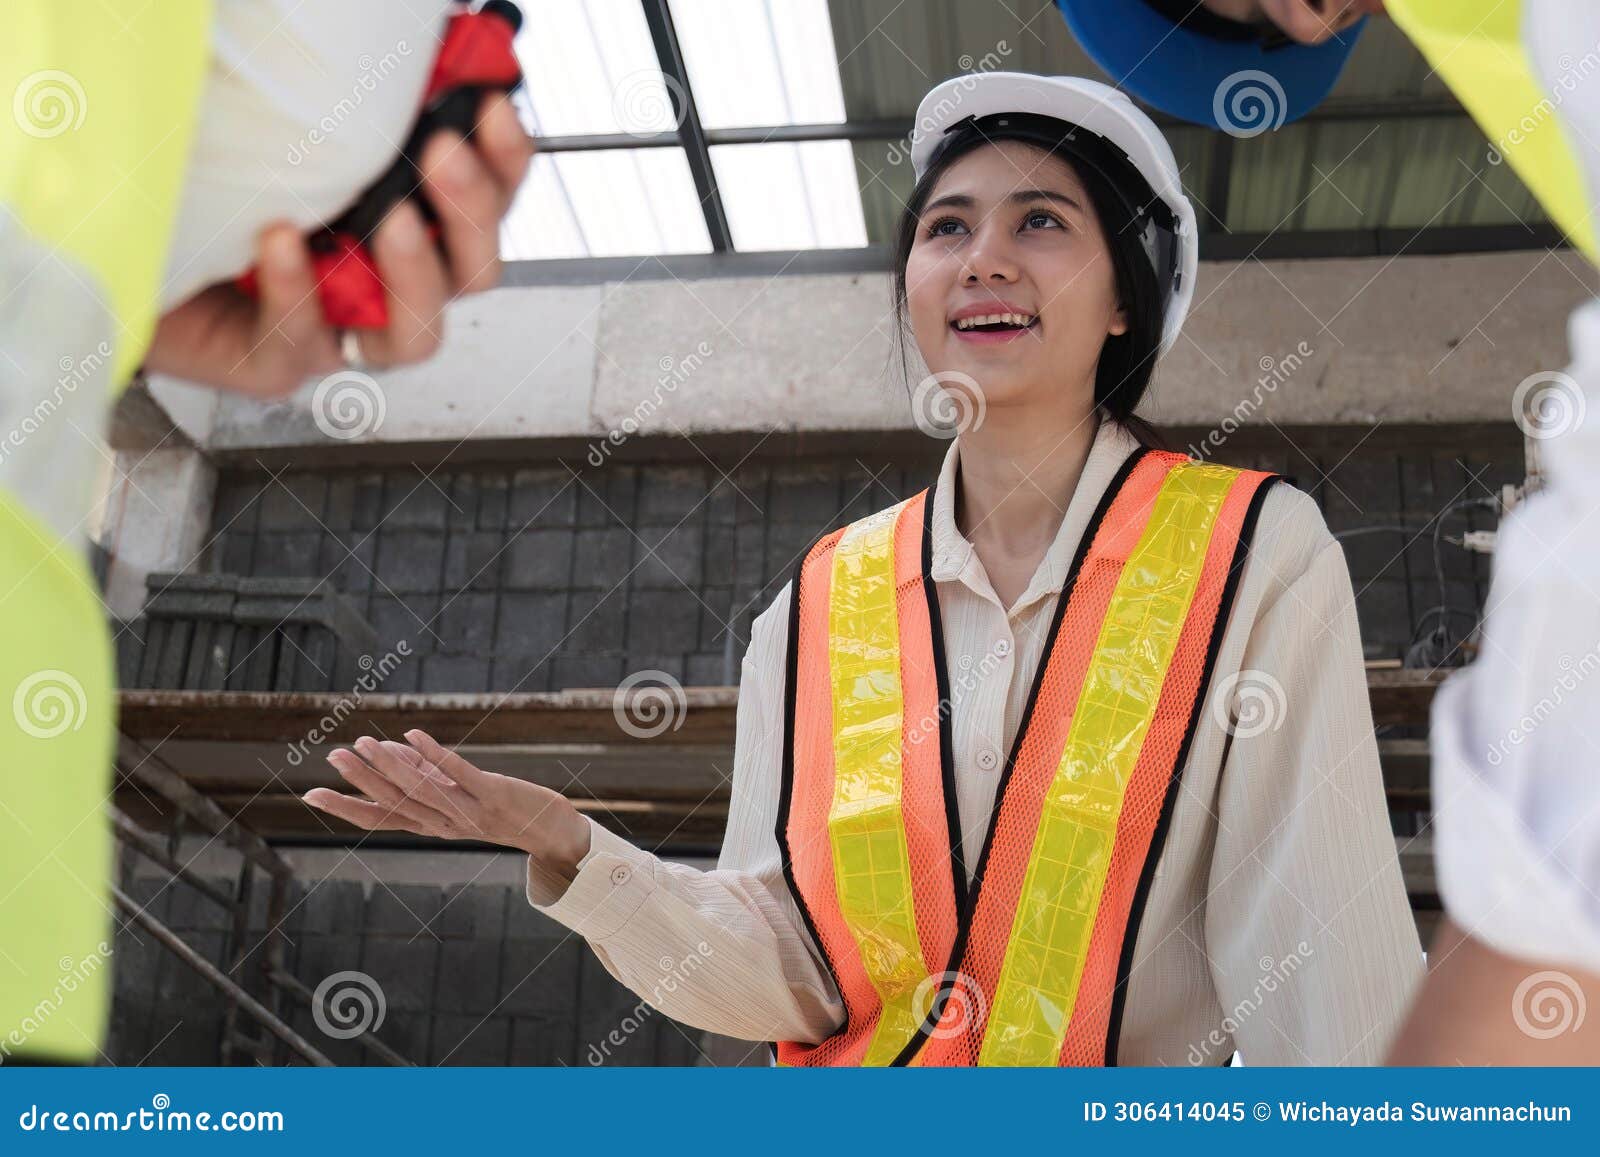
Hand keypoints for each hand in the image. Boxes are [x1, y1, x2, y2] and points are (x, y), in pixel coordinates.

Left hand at [142, 92, 532, 397]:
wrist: (110, 228)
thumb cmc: (199, 170)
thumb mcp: (279, 114)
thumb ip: (342, 91)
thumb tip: (418, 28)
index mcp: (402, 219)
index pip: (485, 202)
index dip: (505, 162)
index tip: (492, 106)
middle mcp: (381, 282)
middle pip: (474, 271)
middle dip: (472, 214)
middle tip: (442, 154)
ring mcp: (335, 331)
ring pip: (418, 334)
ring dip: (416, 274)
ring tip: (387, 218)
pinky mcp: (276, 364)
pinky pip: (303, 343)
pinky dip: (296, 293)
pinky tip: (275, 238)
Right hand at [303, 728, 592, 877]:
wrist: (549, 831)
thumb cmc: (499, 809)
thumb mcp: (455, 796)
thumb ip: (423, 776)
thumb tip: (388, 750)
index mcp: (430, 826)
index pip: (380, 819)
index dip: (346, 808)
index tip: (311, 794)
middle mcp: (445, 824)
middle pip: (395, 802)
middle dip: (362, 779)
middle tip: (334, 756)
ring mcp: (469, 811)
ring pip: (422, 789)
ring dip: (391, 764)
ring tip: (365, 742)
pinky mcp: (494, 794)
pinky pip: (460, 773)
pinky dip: (434, 755)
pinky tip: (413, 734)